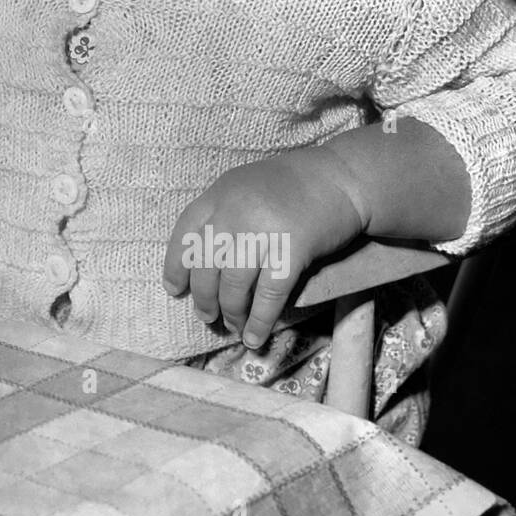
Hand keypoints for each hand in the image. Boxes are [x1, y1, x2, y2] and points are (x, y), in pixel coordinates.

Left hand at [161, 147, 368, 349]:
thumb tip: (204, 262)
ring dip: (230, 312)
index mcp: (219, 194)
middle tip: (206, 315)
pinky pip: (268, 296)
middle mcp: (234, 213)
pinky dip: (259, 321)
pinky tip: (254, 337)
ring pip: (234, 286)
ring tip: (231, 326)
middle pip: (206, 266)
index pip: (184, 235)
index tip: (174, 288)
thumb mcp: (245, 188)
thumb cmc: (293, 184)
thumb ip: (223, 214)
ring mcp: (261, 233)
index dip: (176, 265)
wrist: (342, 178)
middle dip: (203, 297)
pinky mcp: (291, 252)